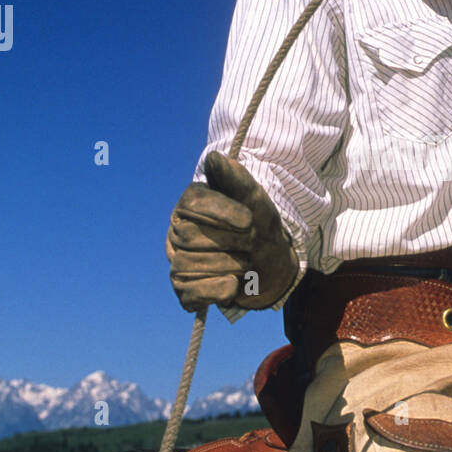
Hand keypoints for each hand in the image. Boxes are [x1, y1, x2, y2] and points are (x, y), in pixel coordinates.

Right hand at [165, 151, 298, 312]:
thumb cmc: (260, 226)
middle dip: (231, 242)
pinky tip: (233, 285)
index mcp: (191, 203)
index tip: (249, 220)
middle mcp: (178, 230)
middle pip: (190, 238)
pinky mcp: (185, 289)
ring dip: (229, 266)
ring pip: (188, 266)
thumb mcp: (257, 200)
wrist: (273, 264)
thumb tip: (214, 158)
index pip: (192, 204)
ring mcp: (179, 260)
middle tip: (251, 242)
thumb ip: (237, 179)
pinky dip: (217, 291)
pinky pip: (189, 293)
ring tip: (245, 262)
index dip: (221, 213)